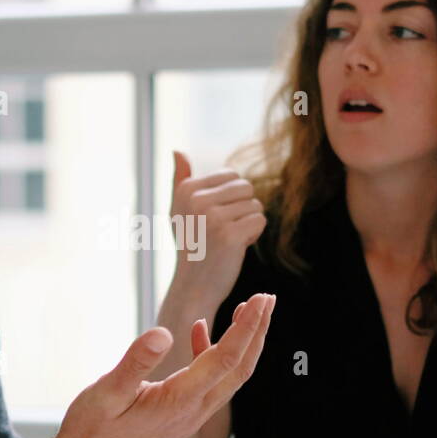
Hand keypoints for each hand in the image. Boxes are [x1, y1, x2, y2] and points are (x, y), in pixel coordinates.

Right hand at [50, 292, 274, 437]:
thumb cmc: (90, 433)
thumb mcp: (106, 393)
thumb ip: (135, 362)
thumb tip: (163, 332)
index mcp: (179, 401)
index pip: (225, 359)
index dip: (245, 327)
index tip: (259, 299)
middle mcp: (193, 410)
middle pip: (240, 368)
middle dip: (257, 331)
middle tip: (267, 298)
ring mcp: (190, 416)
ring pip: (230, 376)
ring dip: (242, 343)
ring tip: (246, 310)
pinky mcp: (182, 416)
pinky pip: (211, 382)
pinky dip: (213, 353)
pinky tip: (199, 332)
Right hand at [166, 151, 265, 308]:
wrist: (193, 287)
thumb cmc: (191, 246)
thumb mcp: (180, 210)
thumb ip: (181, 180)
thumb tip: (177, 150)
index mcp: (186, 190)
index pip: (231, 176)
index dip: (230, 199)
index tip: (212, 220)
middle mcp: (197, 201)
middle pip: (246, 187)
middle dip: (241, 210)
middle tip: (221, 232)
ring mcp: (213, 218)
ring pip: (255, 205)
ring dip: (247, 224)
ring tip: (226, 241)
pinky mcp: (230, 235)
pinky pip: (259, 221)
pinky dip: (253, 236)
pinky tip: (235, 248)